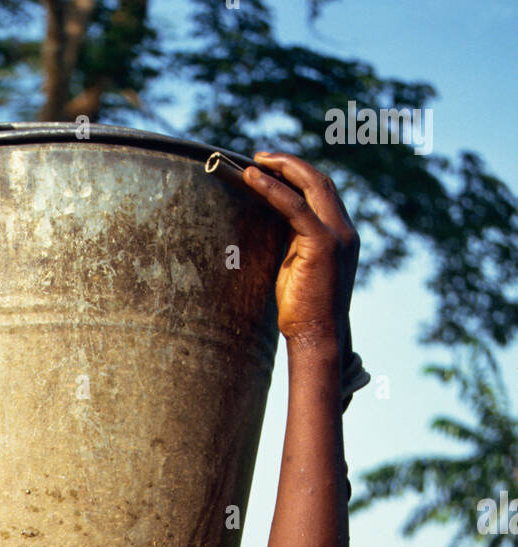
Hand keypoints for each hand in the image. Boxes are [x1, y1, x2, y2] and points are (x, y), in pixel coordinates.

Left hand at [243, 151, 358, 351]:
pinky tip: (253, 179)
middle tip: (260, 158)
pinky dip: (272, 189)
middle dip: (290, 164)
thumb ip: (294, 240)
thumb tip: (275, 220)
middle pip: (320, 181)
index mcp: (342, 235)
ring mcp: (337, 234)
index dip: (299, 176)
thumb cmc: (304, 310)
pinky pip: (294, 205)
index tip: (273, 169)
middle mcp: (345, 230)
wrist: (316, 337)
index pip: (323, 193)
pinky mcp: (322, 243)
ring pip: (311, 185)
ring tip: (255, 162)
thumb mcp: (298, 266)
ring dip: (282, 168)